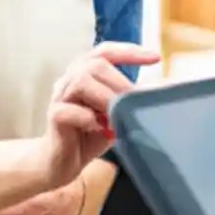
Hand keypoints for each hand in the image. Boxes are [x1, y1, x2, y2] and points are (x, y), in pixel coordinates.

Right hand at [33, 42, 159, 188]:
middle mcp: (70, 79)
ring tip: (117, 116)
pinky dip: (87, 118)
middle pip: (96, 65)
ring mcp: (59, 97)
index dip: (129, 52)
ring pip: (81, 82)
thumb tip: (160, 91)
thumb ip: (129, 100)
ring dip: (106, 98)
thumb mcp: (115, 113)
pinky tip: (100, 129)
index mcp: (85, 72)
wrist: (63, 162)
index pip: (106, 52)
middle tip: (136, 103)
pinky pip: (67, 110)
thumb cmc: (92, 134)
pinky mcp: (54, 117)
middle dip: (121, 82)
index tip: (156, 58)